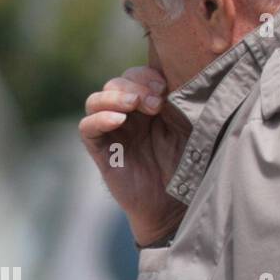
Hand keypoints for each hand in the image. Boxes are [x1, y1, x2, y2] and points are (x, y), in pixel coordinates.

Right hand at [79, 66, 188, 246]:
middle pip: (116, 83)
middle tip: (156, 101)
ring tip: (135, 104)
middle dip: (134, 85)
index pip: (137, 75)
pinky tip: (118, 120)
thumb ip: (185, 103)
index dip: (146, 75)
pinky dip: (99, 119)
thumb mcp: (191, 128)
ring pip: (96, 100)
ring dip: (115, 97)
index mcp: (150, 104)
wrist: (175, 204)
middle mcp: (128, 114)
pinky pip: (87, 127)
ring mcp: (113, 131)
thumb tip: (191, 74)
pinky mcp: (101, 149)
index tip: (165, 86)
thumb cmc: (188, 164)